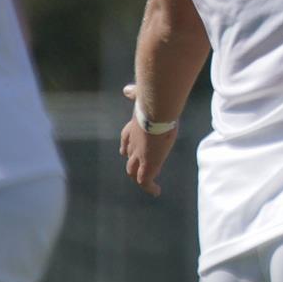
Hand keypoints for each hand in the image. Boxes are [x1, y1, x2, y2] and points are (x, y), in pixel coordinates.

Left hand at [119, 83, 176, 197]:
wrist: (156, 112)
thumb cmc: (152, 103)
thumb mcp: (143, 96)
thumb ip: (135, 93)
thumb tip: (127, 89)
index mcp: (131, 129)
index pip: (126, 141)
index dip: (127, 147)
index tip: (128, 150)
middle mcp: (132, 144)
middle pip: (128, 158)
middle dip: (133, 164)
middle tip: (139, 169)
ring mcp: (139, 156)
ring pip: (134, 172)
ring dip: (140, 178)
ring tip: (148, 184)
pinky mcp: (147, 166)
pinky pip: (145, 181)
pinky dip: (149, 188)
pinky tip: (156, 192)